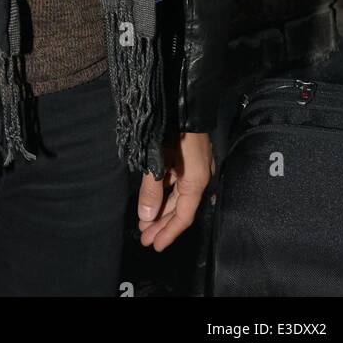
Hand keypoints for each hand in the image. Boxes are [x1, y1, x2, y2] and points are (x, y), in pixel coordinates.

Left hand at [137, 131, 214, 250]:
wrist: (185, 97)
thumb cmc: (172, 130)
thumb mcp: (159, 160)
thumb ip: (151, 189)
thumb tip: (146, 217)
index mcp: (196, 181)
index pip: (183, 216)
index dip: (169, 233)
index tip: (154, 246)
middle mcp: (198, 176)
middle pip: (179, 208)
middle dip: (161, 223)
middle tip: (144, 237)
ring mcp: (193, 165)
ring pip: (176, 194)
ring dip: (161, 208)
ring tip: (144, 221)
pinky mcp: (186, 155)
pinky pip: (175, 181)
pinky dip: (163, 192)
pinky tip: (152, 197)